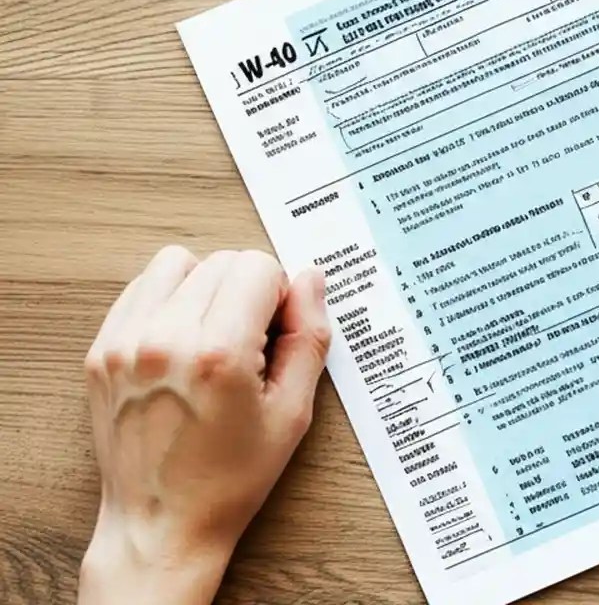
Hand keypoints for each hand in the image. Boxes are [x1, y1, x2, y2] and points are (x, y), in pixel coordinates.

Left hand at [79, 247, 330, 604]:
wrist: (163, 524)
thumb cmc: (230, 478)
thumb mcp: (292, 413)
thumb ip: (309, 337)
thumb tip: (311, 281)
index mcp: (217, 354)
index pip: (257, 266)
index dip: (281, 294)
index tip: (278, 331)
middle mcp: (164, 339)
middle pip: (221, 261)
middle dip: (247, 289)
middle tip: (252, 340)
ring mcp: (124, 343)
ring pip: (176, 263)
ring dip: (204, 285)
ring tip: (216, 333)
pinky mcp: (101, 351)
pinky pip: (140, 289)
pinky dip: (168, 301)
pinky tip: (184, 341)